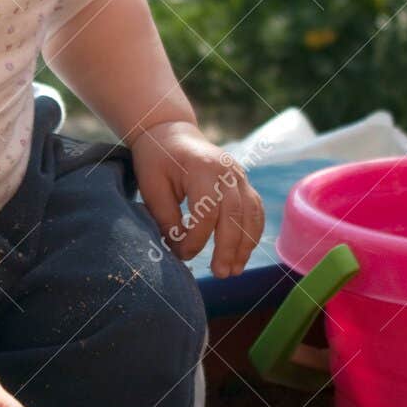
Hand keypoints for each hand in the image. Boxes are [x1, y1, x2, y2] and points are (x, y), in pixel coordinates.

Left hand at [130, 120, 264, 277]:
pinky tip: (243, 252)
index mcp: (201, 168)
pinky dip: (252, 231)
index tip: (182, 254)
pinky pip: (255, 208)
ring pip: (250, 213)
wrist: (170, 132)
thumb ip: (166, 218)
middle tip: (220, 274)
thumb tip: (180, 251)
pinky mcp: (242, 181)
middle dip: (228, 248)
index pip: (206, 212)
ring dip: (245, 244)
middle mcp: (227, 170)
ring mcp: (238, 174)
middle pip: (234, 214)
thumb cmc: (156, 160)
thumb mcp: (152, 187)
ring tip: (234, 270)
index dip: (196, 239)